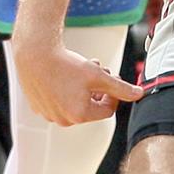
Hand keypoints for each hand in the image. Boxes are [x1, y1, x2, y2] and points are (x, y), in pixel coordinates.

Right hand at [13, 41, 143, 126]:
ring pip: (75, 104)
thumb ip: (120, 88)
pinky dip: (66, 90)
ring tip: (83, 70)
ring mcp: (48, 114)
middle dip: (99, 90)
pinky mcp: (38, 106)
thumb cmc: (66, 64)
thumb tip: (139, 94)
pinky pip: (58, 102)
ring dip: (84, 89)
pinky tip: (65, 74)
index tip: (113, 79)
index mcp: (80, 115)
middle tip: (99, 71)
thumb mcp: (99, 75)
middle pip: (91, 108)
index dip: (114, 95)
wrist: (34, 54)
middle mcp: (63, 120)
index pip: (107, 110)